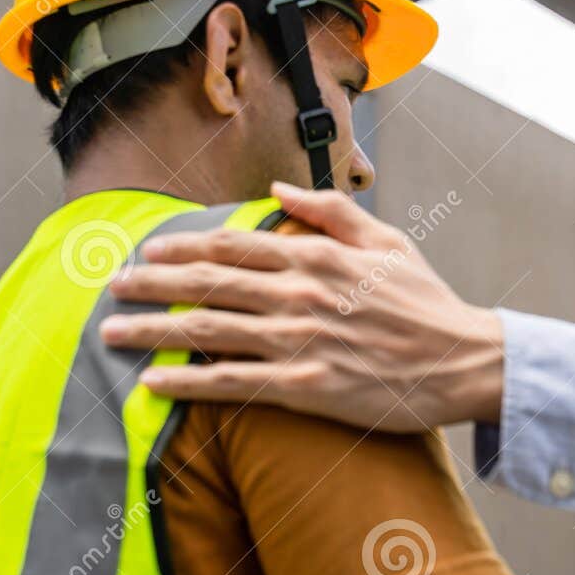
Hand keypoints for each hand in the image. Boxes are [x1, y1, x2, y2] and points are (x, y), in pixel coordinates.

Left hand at [99, 182, 505, 430]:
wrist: (464, 361)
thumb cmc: (426, 302)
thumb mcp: (386, 239)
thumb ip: (329, 209)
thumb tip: (279, 187)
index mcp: (314, 254)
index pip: (231, 244)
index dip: (181, 248)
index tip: (146, 253)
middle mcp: (298, 292)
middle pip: (205, 283)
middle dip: (149, 285)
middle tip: (110, 290)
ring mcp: (299, 341)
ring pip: (208, 330)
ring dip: (152, 330)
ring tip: (110, 333)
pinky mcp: (306, 387)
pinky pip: (233, 383)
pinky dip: (189, 382)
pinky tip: (154, 382)